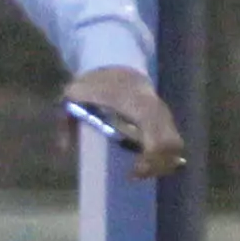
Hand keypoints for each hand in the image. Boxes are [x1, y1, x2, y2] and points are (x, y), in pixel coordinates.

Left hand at [64, 66, 186, 179]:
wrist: (114, 66)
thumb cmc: (93, 84)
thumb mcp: (73, 98)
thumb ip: (66, 122)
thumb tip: (64, 151)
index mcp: (136, 103)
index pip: (154, 133)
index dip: (149, 157)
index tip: (133, 171)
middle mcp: (156, 109)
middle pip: (171, 144)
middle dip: (157, 165)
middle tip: (134, 174)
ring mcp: (164, 114)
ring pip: (175, 145)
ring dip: (162, 163)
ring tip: (140, 171)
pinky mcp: (166, 119)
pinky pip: (173, 142)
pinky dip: (163, 156)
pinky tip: (144, 163)